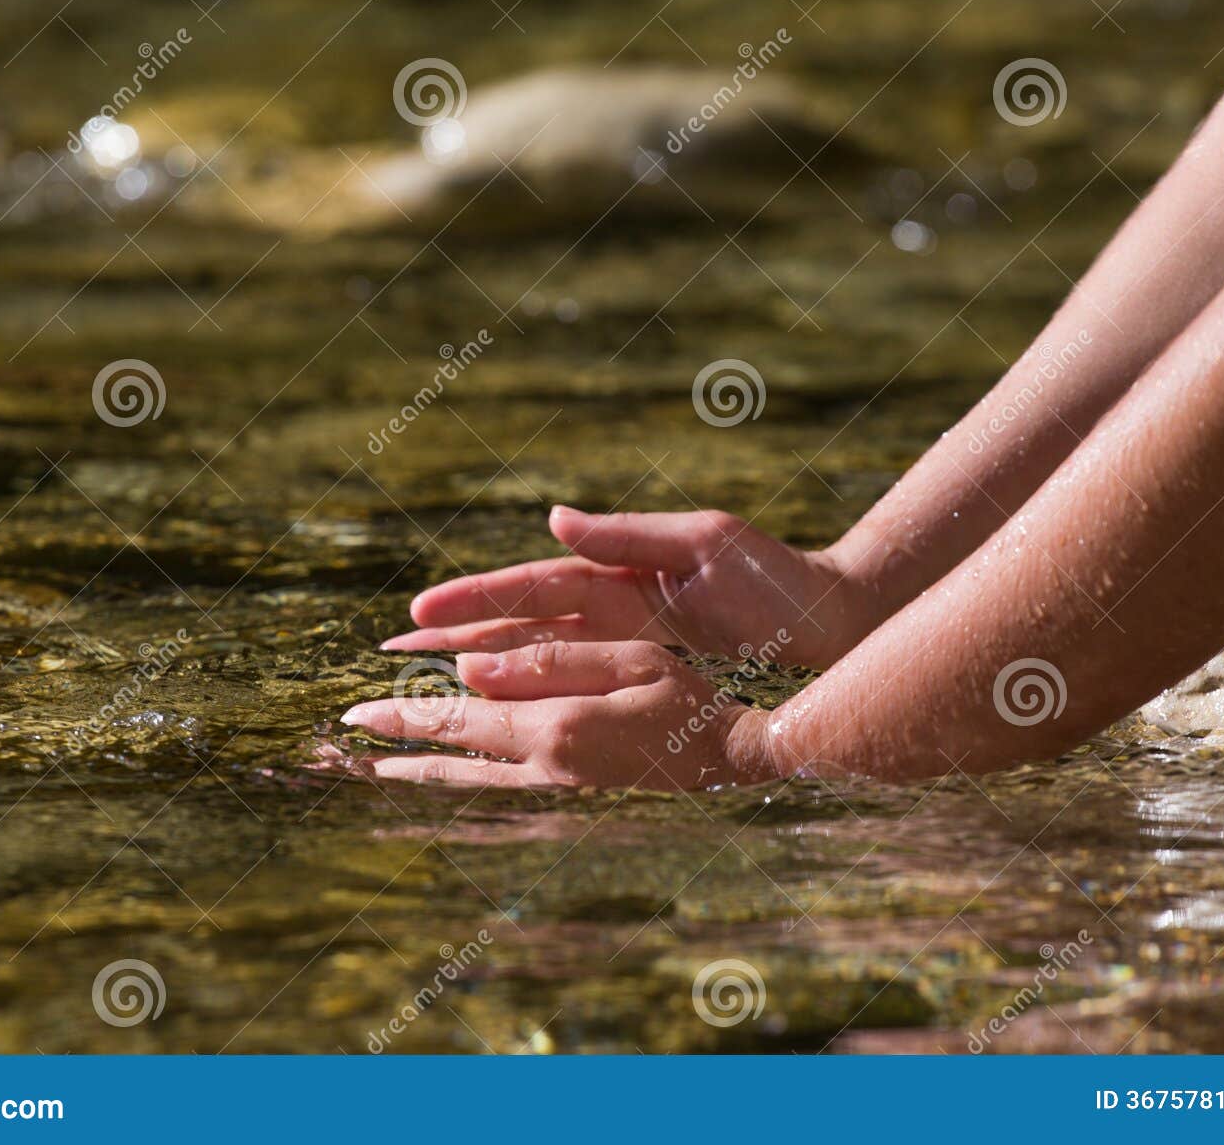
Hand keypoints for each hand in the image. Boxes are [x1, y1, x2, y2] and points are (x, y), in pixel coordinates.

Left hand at [339, 641, 777, 789]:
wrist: (726, 759)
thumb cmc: (684, 697)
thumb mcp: (625, 661)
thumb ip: (546, 664)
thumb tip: (468, 670)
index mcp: (553, 727)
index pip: (460, 718)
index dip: (405, 715)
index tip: (357, 712)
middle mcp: (545, 763)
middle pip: (455, 754)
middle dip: (400, 745)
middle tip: (349, 740)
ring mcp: (558, 782)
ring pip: (472, 778)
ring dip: (425, 771)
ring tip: (384, 770)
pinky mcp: (573, 786)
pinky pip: (501, 783)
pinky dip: (466, 778)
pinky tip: (454, 774)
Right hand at [381, 505, 863, 669]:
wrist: (832, 616)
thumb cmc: (779, 577)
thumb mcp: (709, 543)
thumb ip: (631, 535)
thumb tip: (555, 519)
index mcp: (623, 569)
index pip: (535, 585)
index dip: (477, 599)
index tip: (421, 612)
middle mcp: (617, 600)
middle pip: (523, 620)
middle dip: (459, 632)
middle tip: (391, 647)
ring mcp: (629, 635)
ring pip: (539, 652)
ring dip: (482, 663)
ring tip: (422, 679)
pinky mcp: (647, 664)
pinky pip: (576, 678)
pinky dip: (532, 689)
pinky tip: (499, 704)